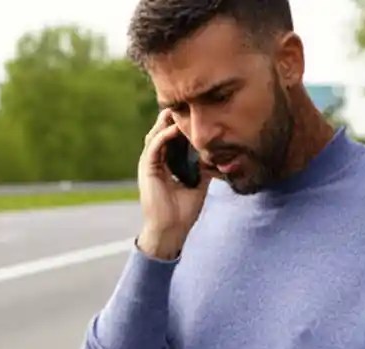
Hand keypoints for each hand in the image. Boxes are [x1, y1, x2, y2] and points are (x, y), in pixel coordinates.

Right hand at [137, 109, 209, 260]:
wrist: (171, 230)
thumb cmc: (184, 210)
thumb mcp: (199, 181)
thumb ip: (203, 165)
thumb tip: (217, 152)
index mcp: (166, 162)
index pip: (171, 134)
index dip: (182, 122)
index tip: (198, 110)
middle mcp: (156, 159)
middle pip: (162, 129)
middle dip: (175, 115)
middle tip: (191, 102)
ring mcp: (150, 163)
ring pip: (156, 133)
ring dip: (169, 121)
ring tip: (183, 108)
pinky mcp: (147, 168)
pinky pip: (154, 145)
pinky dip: (165, 135)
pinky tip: (177, 127)